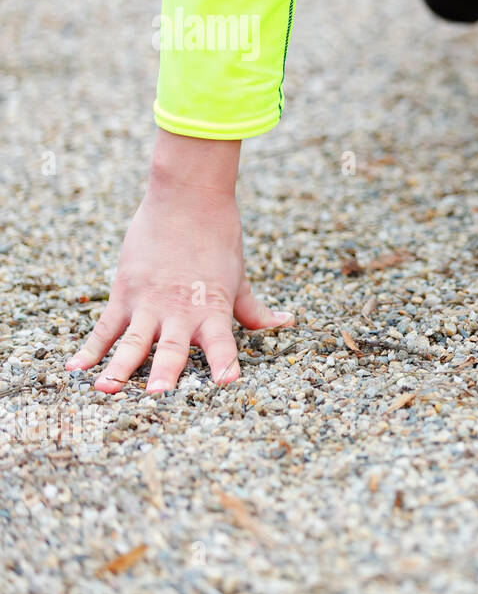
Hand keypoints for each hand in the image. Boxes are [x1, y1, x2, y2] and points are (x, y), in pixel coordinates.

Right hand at [65, 130, 291, 392]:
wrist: (187, 199)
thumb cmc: (218, 239)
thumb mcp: (238, 278)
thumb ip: (253, 310)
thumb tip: (285, 323)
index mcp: (213, 308)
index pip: (222, 342)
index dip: (224, 361)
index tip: (227, 381)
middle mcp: (181, 310)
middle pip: (172, 346)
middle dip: (165, 372)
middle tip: (158, 394)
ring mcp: (149, 303)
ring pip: (132, 342)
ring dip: (120, 366)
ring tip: (106, 389)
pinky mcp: (125, 292)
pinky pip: (105, 326)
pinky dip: (89, 348)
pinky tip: (75, 368)